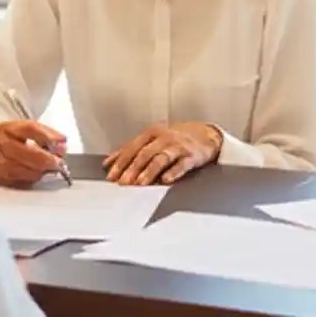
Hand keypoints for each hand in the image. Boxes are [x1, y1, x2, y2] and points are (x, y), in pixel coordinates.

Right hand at [0, 120, 67, 187]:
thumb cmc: (14, 139)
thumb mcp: (27, 130)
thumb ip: (46, 135)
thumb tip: (62, 145)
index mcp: (9, 128)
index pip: (30, 129)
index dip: (48, 136)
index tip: (62, 142)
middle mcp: (1, 144)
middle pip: (29, 153)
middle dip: (48, 159)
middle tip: (59, 162)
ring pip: (27, 171)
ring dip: (43, 171)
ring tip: (49, 168)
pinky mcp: (0, 179)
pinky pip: (23, 182)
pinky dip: (34, 179)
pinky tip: (38, 174)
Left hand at [103, 122, 222, 185]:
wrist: (206, 134)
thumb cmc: (176, 138)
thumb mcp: (152, 138)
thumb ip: (131, 149)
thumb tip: (109, 162)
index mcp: (151, 133)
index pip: (132, 148)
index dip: (120, 162)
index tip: (111, 176)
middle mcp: (163, 138)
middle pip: (144, 154)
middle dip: (132, 169)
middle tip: (123, 183)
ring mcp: (178, 146)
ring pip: (161, 158)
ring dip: (149, 171)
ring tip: (141, 183)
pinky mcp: (192, 156)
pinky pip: (182, 164)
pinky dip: (174, 172)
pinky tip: (166, 180)